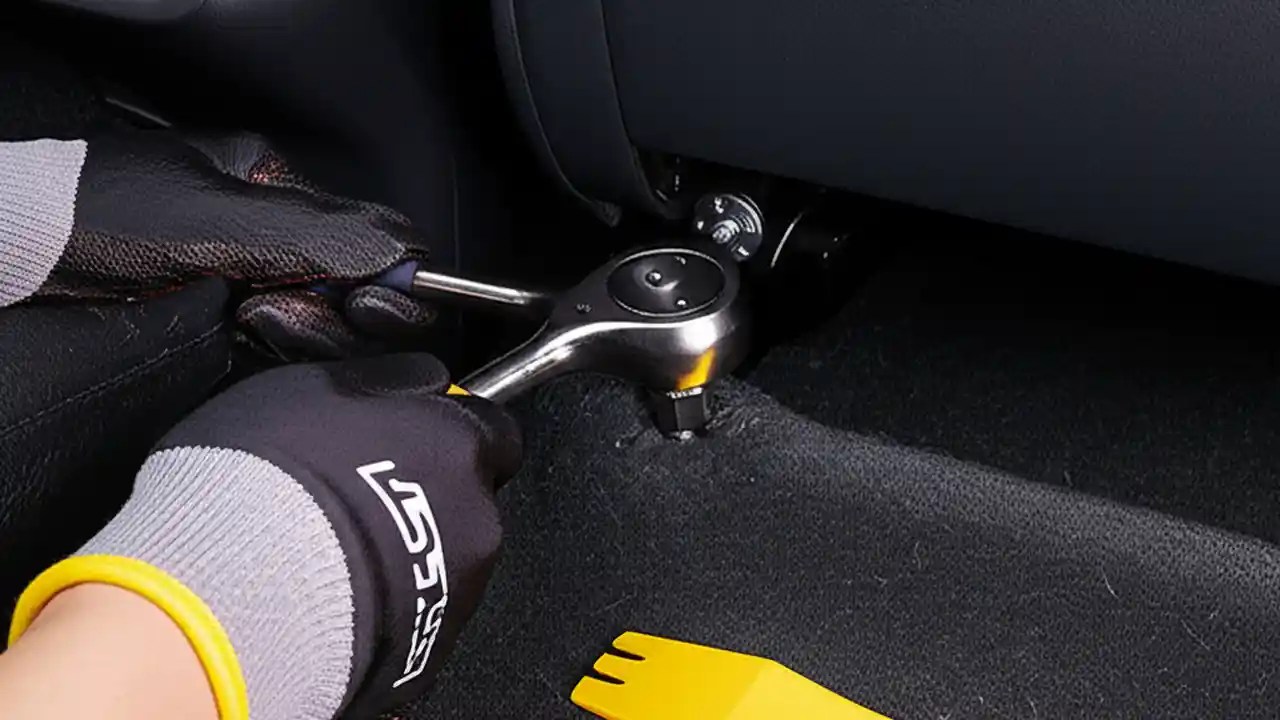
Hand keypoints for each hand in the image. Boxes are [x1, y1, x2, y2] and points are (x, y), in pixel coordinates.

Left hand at [0, 131, 436, 358]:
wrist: (14, 258)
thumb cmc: (90, 215)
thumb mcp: (210, 217)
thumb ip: (312, 233)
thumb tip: (403, 252)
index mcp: (282, 189)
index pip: (381, 241)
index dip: (395, 280)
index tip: (373, 306)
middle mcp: (280, 236)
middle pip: (365, 292)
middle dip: (342, 312)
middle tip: (288, 309)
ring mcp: (259, 282)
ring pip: (334, 329)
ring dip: (309, 331)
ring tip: (252, 314)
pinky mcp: (236, 328)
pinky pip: (294, 353)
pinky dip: (283, 350)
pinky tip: (245, 331)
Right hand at [9, 353, 520, 719]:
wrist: (235, 589)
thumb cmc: (266, 477)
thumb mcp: (318, 385)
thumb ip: (385, 383)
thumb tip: (418, 381)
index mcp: (458, 443)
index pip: (494, 430)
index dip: (452, 434)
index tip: (415, 440)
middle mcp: (477, 517)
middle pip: (472, 500)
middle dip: (428, 499)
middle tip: (363, 502)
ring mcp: (459, 589)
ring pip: (445, 562)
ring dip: (405, 557)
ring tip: (337, 558)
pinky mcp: (428, 649)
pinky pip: (415, 619)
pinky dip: (386, 611)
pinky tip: (336, 602)